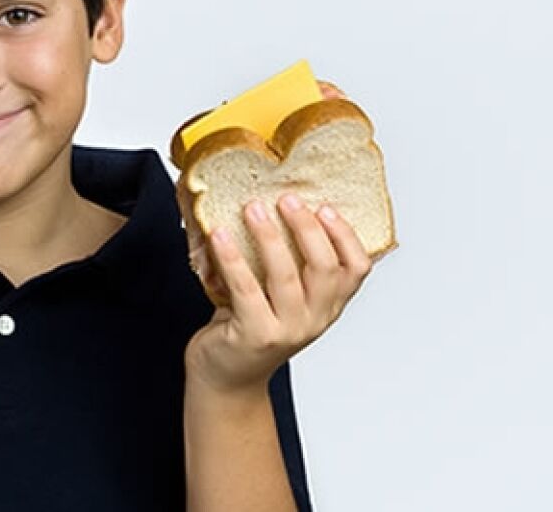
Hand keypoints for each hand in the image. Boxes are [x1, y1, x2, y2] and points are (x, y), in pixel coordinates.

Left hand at [180, 80, 368, 394]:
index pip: (356, 270)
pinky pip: (245, 288)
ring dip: (269, 236)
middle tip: (286, 198)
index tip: (326, 206)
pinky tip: (220, 235)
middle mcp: (313, 320)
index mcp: (327, 307)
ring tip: (253, 207)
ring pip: (286, 275)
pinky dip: (232, 258)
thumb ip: (287, 265)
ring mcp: (286, 330)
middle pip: (324, 267)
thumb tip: (272, 206)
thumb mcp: (278, 298)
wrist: (224, 378)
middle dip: (306, 228)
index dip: (345, 236)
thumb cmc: (248, 328)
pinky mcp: (255, 335)